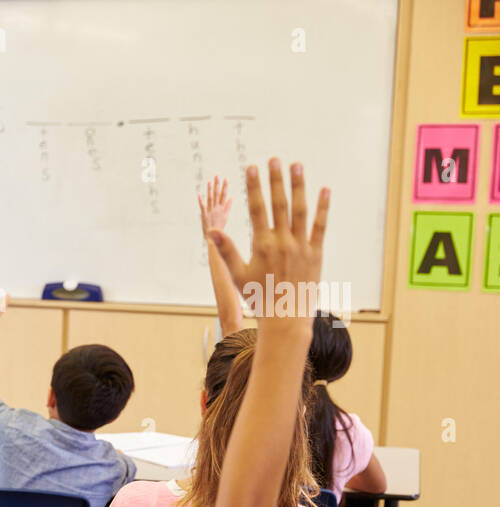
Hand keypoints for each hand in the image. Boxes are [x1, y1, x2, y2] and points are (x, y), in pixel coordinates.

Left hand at [197, 176, 231, 235]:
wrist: (215, 239)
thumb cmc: (219, 227)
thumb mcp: (226, 216)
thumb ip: (228, 206)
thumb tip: (231, 197)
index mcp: (222, 208)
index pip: (224, 195)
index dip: (225, 187)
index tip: (226, 178)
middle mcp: (216, 209)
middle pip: (217, 195)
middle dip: (217, 184)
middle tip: (217, 175)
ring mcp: (210, 212)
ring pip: (210, 199)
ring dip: (210, 190)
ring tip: (209, 181)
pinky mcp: (204, 216)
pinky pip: (202, 207)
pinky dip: (201, 201)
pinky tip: (199, 194)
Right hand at [208, 159, 329, 316]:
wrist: (285, 317)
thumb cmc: (258, 298)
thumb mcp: (237, 275)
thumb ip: (227, 250)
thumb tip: (211, 231)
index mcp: (262, 245)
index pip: (257, 209)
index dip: (254, 186)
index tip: (252, 168)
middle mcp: (283, 241)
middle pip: (279, 203)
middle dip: (276, 179)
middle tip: (274, 159)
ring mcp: (301, 246)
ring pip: (300, 210)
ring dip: (299, 186)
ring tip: (297, 165)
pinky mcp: (316, 252)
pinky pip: (320, 226)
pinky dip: (323, 208)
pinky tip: (324, 190)